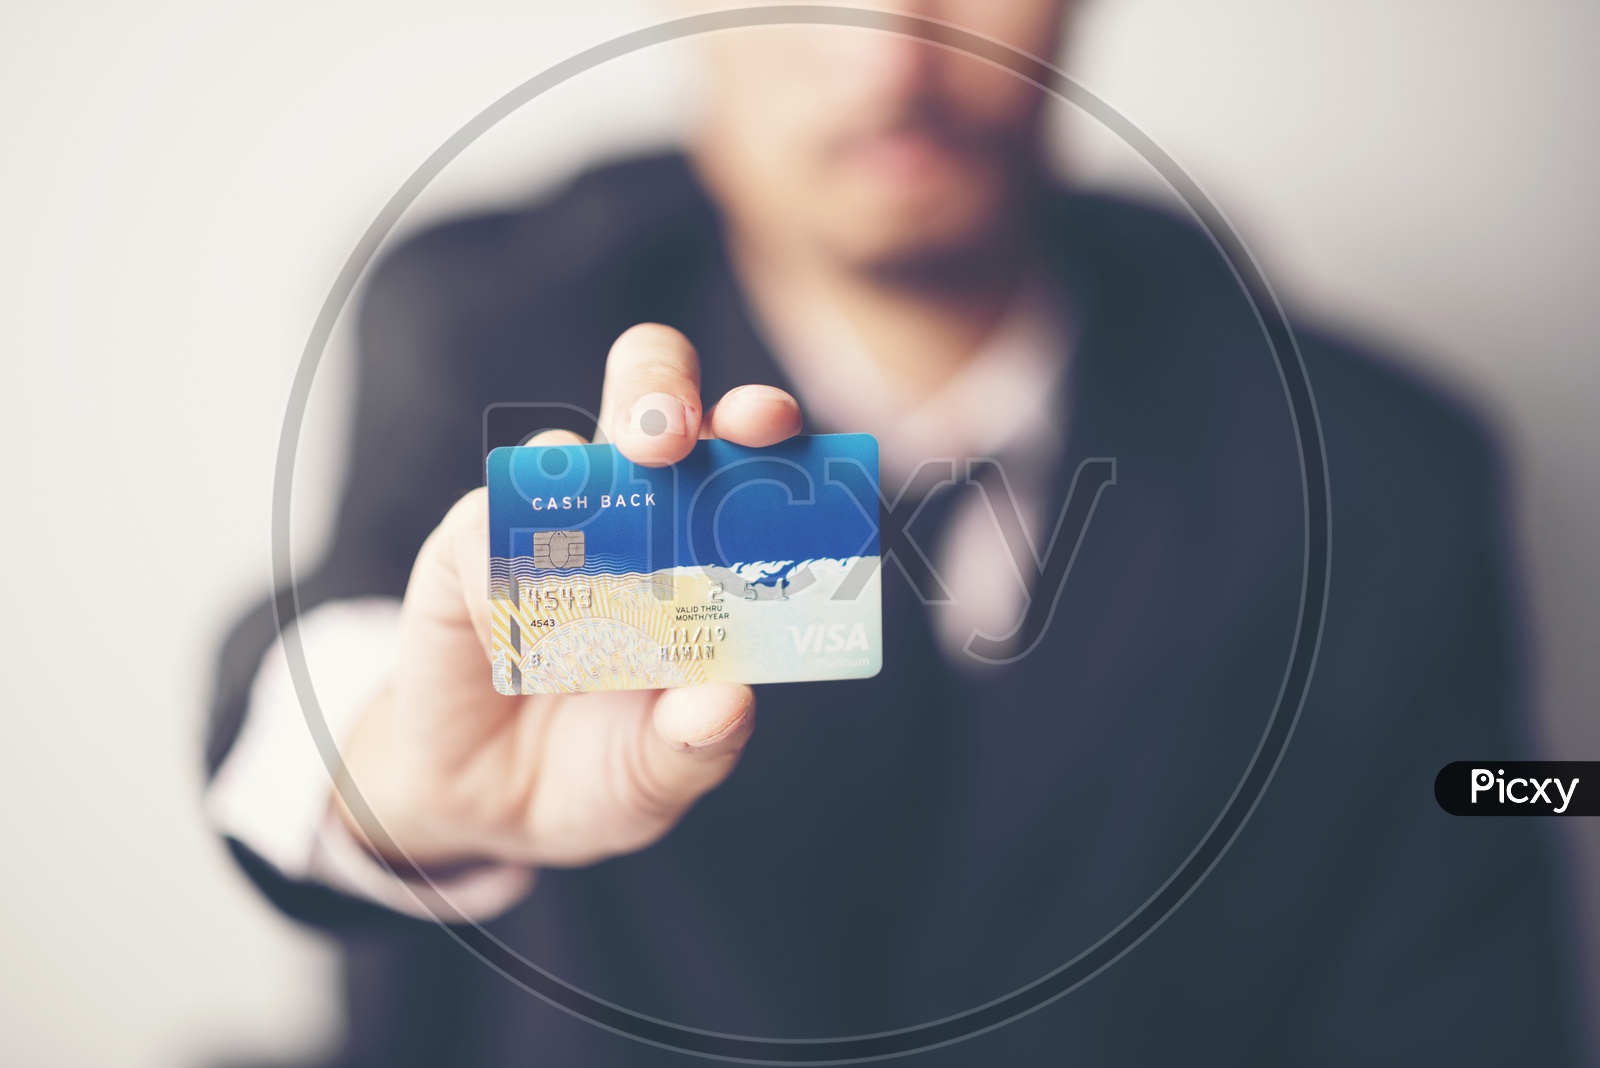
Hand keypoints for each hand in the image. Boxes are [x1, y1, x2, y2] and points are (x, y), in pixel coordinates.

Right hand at [333, 324, 802, 869]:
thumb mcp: (656, 777)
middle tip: (668, 438)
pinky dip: (500, 576)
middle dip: (661, 391)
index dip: (762, 427)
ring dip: (579, 471)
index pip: (746, 459)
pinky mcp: (468, 549)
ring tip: (601, 532)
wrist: (486, 805)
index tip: (771, 428)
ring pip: (561, 448)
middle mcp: (631, 514)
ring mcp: (546, 523)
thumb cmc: (600, 769)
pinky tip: (511, 638)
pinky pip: (482, 531)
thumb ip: (693, 747)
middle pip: (651, 402)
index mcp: (707, 550)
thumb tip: (729, 706)